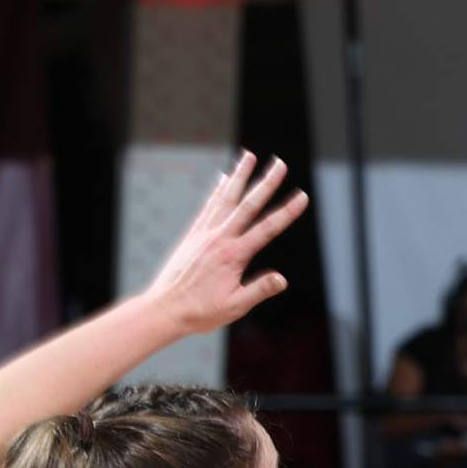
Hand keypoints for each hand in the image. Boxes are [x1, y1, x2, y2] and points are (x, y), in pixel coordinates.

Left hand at [142, 151, 307, 335]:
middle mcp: (218, 239)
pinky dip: (217, 190)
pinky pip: (207, 206)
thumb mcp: (235, 307)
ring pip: (225, 198)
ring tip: (249, 156)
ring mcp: (204, 233)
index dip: (286, 212)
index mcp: (233, 256)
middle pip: (247, 205)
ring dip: (240, 176)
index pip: (266, 229)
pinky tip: (224, 178)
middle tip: (279, 163)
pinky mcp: (193, 234)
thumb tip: (282, 279)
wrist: (164, 308)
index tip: (301, 196)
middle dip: (266, 183)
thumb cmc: (200, 311)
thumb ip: (259, 290)